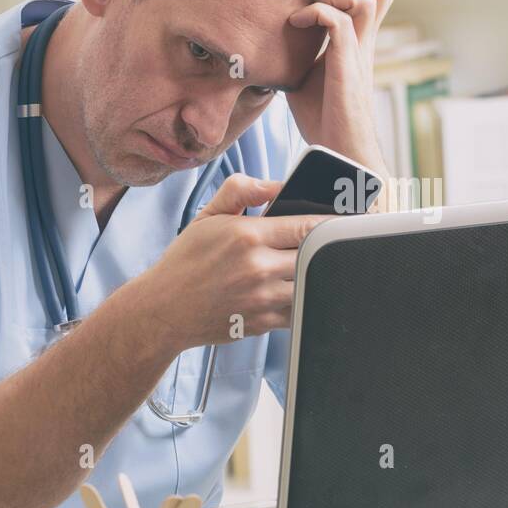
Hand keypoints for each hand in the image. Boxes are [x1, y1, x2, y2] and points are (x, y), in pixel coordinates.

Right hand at [140, 174, 327, 351]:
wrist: (164, 309)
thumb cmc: (186, 261)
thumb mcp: (208, 215)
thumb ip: (241, 190)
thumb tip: (276, 184)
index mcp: (247, 235)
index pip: (307, 225)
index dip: (331, 223)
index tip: (342, 222)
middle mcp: (258, 267)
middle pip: (315, 255)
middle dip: (324, 249)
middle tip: (331, 244)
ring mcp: (262, 298)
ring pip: (310, 283)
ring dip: (314, 274)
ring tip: (313, 266)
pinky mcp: (263, 323)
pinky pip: (299, 311)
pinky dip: (302, 301)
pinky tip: (295, 291)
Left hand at [285, 0, 393, 182]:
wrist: (337, 152)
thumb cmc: (323, 121)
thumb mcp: (304, 78)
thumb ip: (298, 56)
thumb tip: (266, 46)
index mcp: (357, 45)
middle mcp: (363, 43)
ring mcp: (358, 51)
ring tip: (306, 9)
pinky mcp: (347, 63)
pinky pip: (337, 18)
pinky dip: (314, 13)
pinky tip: (294, 25)